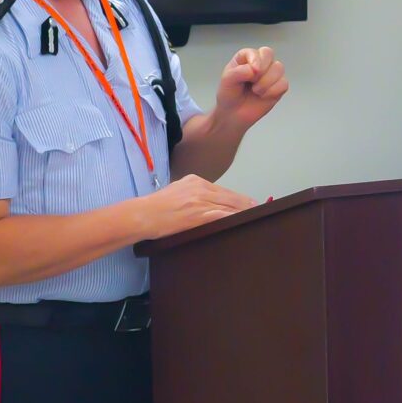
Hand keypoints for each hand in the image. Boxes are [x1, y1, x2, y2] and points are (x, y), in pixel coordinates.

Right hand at [137, 175, 256, 237]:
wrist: (143, 214)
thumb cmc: (156, 206)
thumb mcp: (176, 191)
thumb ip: (193, 192)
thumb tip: (207, 200)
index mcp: (195, 181)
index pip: (223, 190)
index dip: (238, 198)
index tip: (249, 203)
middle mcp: (201, 188)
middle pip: (230, 197)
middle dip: (246, 204)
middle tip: (259, 210)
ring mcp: (201, 201)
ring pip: (230, 206)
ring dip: (244, 212)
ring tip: (256, 217)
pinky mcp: (200, 214)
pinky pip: (223, 215)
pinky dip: (235, 218)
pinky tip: (244, 221)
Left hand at [212, 46, 288, 128]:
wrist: (234, 114)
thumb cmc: (229, 94)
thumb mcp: (227, 80)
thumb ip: (239, 72)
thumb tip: (254, 70)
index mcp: (246, 57)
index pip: (256, 50)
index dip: (257, 60)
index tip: (252, 73)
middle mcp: (260, 62)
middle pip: (269, 54)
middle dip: (262, 69)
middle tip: (253, 82)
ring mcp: (271, 74)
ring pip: (279, 68)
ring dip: (267, 82)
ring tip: (256, 91)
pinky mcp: (279, 87)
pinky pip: (284, 84)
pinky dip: (274, 91)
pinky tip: (263, 96)